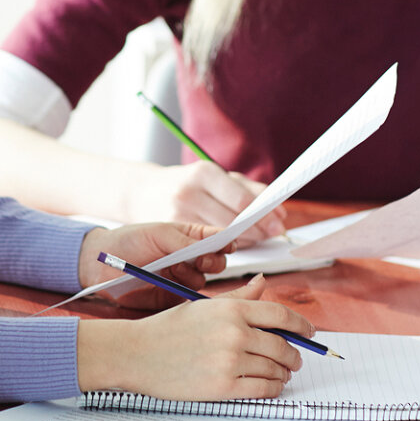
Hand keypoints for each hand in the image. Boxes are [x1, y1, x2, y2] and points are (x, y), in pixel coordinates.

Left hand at [77, 222, 230, 308]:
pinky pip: (189, 299)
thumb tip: (214, 245)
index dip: (226, 241)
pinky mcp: (172, 298)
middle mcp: (189, 259)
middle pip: (218, 262)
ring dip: (193, 274)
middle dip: (214, 261)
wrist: (100, 264)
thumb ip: (185, 241)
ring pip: (204, 280)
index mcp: (189, 238)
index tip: (229, 244)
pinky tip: (173, 283)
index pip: (217, 239)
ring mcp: (182, 279)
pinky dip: (186, 292)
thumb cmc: (128, 241)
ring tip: (173, 268)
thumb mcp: (157, 234)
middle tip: (202, 260)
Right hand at [97, 275, 312, 401]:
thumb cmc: (168, 329)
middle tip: (294, 360)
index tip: (309, 332)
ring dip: (283, 373)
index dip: (301, 325)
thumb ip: (238, 297)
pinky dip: (272, 389)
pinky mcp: (223, 386)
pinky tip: (269, 386)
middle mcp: (234, 333)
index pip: (280, 315)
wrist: (136, 353)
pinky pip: (263, 390)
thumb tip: (263, 284)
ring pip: (276, 370)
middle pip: (283, 345)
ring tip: (280, 373)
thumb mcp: (203, 306)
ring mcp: (230, 361)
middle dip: (294, 355)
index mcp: (230, 308)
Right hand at [122, 161, 285, 239]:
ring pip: (221, 238)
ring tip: (255, 237)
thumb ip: (248, 189)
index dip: (264, 215)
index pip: (242, 201)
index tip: (280, 223)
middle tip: (274, 233)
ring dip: (243, 240)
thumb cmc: (186, 183)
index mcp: (203, 173)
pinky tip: (230, 242)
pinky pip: (205, 246)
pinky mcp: (170, 233)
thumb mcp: (214, 177)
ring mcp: (177, 214)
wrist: (140, 191)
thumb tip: (280, 210)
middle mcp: (188, 193)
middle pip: (233, 222)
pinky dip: (222, 247)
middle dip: (258, 230)